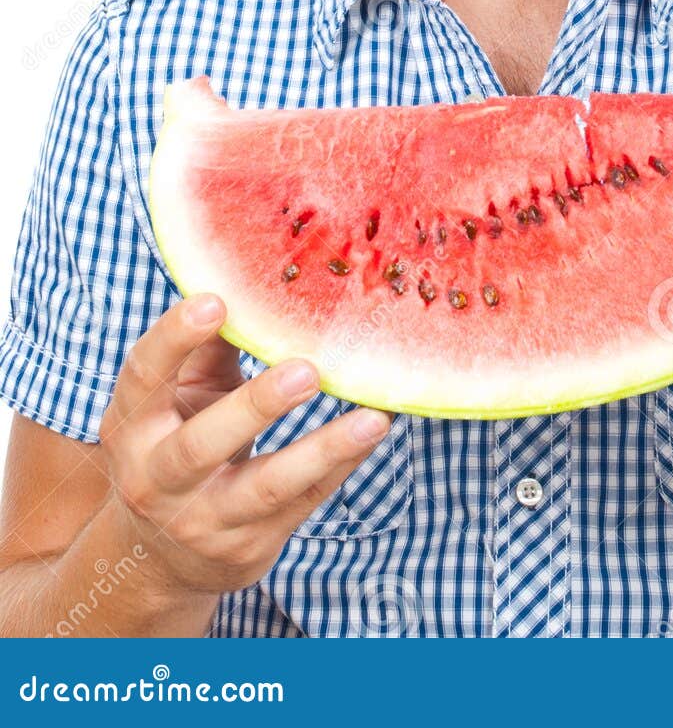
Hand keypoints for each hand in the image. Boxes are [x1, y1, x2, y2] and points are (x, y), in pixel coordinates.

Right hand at [98, 294, 391, 596]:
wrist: (159, 559)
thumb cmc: (175, 444)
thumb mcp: (177, 399)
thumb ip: (208, 347)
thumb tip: (249, 283)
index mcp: (131, 428)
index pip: (142, 378)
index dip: (173, 338)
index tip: (214, 301)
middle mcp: (157, 480)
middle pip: (201, 445)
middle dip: (255, 407)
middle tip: (306, 370)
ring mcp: (204, 520)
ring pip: (265, 485)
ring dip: (322, 449)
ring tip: (369, 418)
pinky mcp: (249, 545)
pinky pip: (303, 502)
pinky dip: (342, 465)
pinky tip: (373, 430)